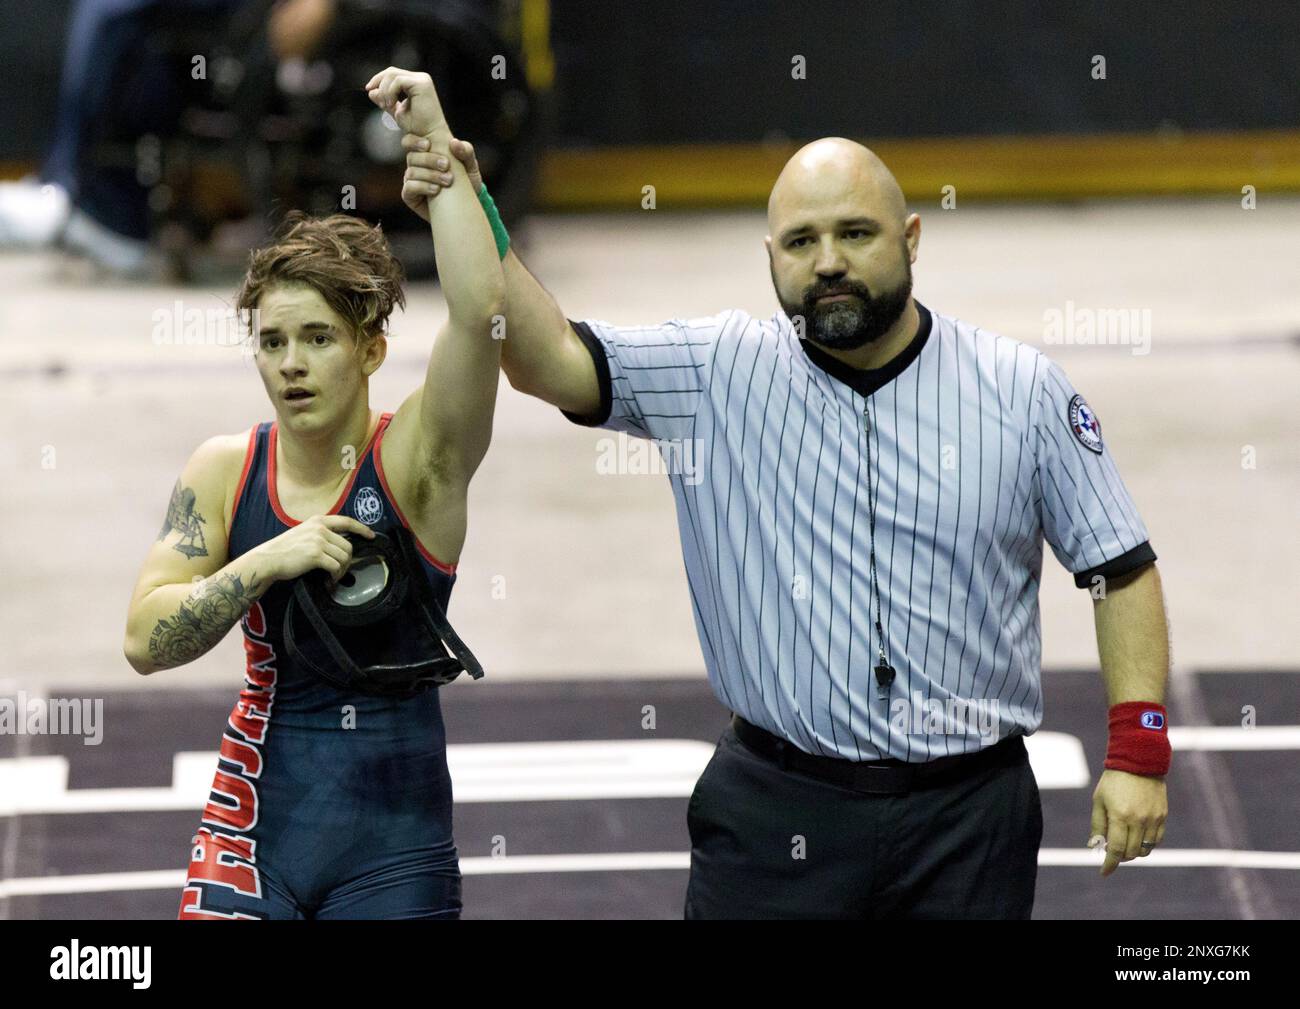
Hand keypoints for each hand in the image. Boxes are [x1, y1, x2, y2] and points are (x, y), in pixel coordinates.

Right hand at [253, 514, 375, 583]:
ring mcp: (318, 541)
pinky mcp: (316, 555)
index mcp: (318, 521)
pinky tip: (328, 580)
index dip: (361, 528)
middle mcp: (320, 528)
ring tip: (333, 576)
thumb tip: (339, 544)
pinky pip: (336, 567)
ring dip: (341, 570)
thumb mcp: (304, 532)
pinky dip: (335, 576)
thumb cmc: (284, 549)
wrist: (268, 559)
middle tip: (339, 571)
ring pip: (344, 557)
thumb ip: (320, 533)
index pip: (347, 521)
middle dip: (347, 561)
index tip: (370, 535)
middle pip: (348, 545)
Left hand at [364, 66, 445, 139]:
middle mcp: (420, 78)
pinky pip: (398, 81)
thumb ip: (385, 101)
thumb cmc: (418, 128)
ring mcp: (422, 80)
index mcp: (416, 83)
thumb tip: (371, 91)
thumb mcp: (397, 112)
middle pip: (391, 71)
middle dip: (379, 84)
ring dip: (384, 90)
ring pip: (392, 74)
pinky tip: (391, 104)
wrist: (430, 137)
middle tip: (379, 102)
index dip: (378, 80)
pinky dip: (390, 92)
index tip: (369, 90)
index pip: (393, 74)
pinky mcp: (422, 84)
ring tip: (386, 105)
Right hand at [400, 134, 482, 222]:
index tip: (428, 145)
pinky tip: (436, 190)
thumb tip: (454, 142)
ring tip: (448, 181)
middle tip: (446, 165)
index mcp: (425, 152)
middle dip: (429, 160)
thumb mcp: (470, 164)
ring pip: (411, 172)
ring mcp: (411, 180)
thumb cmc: (466, 180)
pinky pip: (409, 188)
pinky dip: (422, 187)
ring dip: (430, 175)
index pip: (409, 141)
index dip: (414, 141)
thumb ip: (465, 151)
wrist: (467, 206)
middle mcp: (415, 165)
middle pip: (411, 156)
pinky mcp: (410, 196)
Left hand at [1089, 768, 1167, 876]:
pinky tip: (1137, 837)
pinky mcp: (1162, 816)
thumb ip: (1098, 825)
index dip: (1109, 864)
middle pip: (1131, 853)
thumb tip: (1095, 847)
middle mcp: (1138, 820)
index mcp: (1120, 816)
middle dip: (1120, 857)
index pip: (1116, 850)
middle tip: (1112, 850)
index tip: (1104, 873)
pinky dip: (1146, 844)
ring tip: (1124, 843)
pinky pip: (1156, 840)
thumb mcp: (1099, 801)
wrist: (1138, 761)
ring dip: (1134, 852)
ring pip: (1145, 850)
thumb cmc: (1113, 781)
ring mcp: (1153, 819)